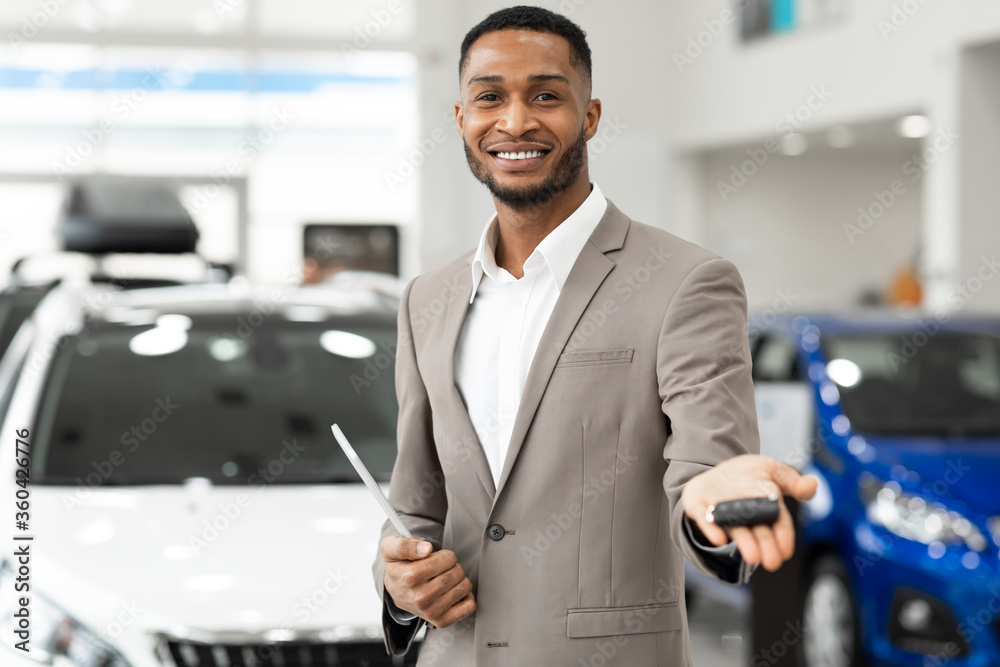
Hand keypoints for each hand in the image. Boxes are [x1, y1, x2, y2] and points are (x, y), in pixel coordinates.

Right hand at [381, 536, 476, 627]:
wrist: (395, 591)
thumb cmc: (398, 567)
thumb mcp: (391, 548)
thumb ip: (405, 545)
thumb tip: (426, 549)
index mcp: (410, 577)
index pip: (448, 559)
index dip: (445, 556)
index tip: (436, 559)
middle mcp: (421, 597)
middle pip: (457, 572)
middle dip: (453, 566)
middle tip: (441, 570)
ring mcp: (431, 611)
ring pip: (465, 587)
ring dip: (459, 580)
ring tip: (445, 580)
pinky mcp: (441, 621)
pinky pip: (469, 606)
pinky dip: (466, 597)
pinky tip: (452, 593)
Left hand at [681, 454, 817, 571]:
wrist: (717, 471)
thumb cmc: (748, 475)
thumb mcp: (772, 469)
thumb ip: (791, 479)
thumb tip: (812, 485)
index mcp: (764, 507)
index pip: (777, 522)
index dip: (783, 536)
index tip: (786, 550)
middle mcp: (743, 514)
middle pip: (756, 531)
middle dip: (765, 545)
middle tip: (771, 562)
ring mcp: (721, 510)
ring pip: (733, 528)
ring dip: (743, 542)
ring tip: (751, 556)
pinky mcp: (698, 505)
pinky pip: (703, 517)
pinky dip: (710, 528)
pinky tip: (718, 538)